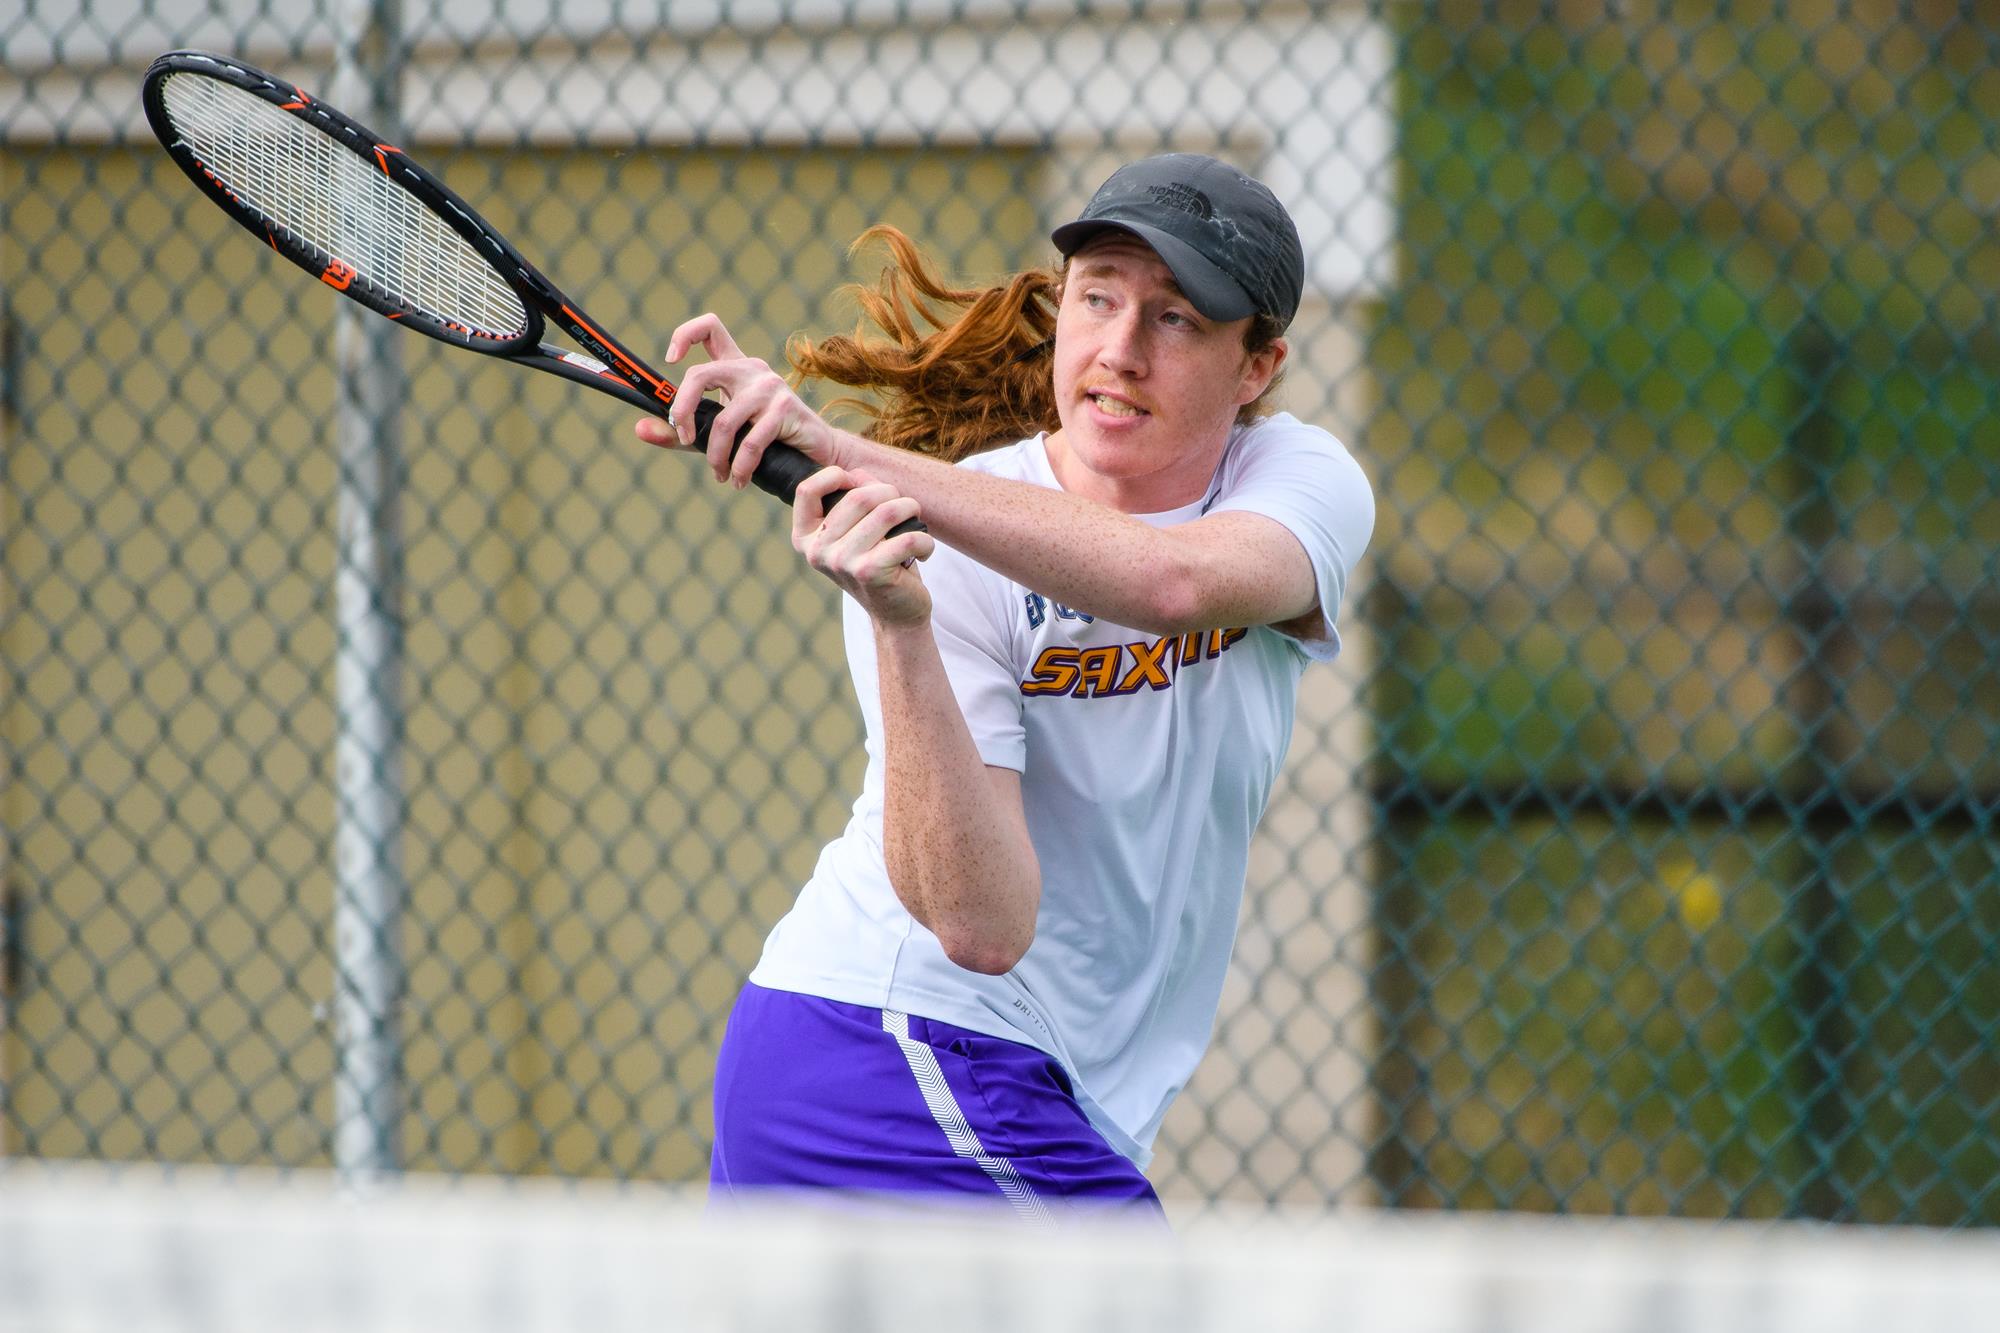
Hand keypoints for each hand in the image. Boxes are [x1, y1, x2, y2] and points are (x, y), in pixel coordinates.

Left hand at [632, 313, 839, 488]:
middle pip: (700, 374)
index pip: (709, 328)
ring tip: (719, 474)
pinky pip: (750, 442)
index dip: (684, 335)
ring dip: (715, 456)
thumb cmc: (770, 440)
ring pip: (724, 422)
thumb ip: (683, 432)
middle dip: (683, 411)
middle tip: (686, 439)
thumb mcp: (722, 434)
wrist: (818, 452)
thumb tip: (639, 430)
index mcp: (736, 366)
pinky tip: (737, 480)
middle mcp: (751, 369)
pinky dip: (739, 467)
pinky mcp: (784, 409)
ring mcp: (769, 387)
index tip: (670, 361)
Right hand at [793, 465, 933, 625]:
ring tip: (916, 521)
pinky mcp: (870, 571)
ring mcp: (842, 562)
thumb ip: (851, 500)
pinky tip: (924, 549)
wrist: (895, 615)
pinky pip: (908, 536)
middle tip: (904, 506)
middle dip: (890, 493)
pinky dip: (925, 540)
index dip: (835, 476)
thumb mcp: (856, 533)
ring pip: (886, 512)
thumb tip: (859, 474)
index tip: (860, 483)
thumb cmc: (877, 564)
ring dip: (911, 509)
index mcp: (805, 538)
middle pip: (858, 496)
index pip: (807, 490)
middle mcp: (818, 551)